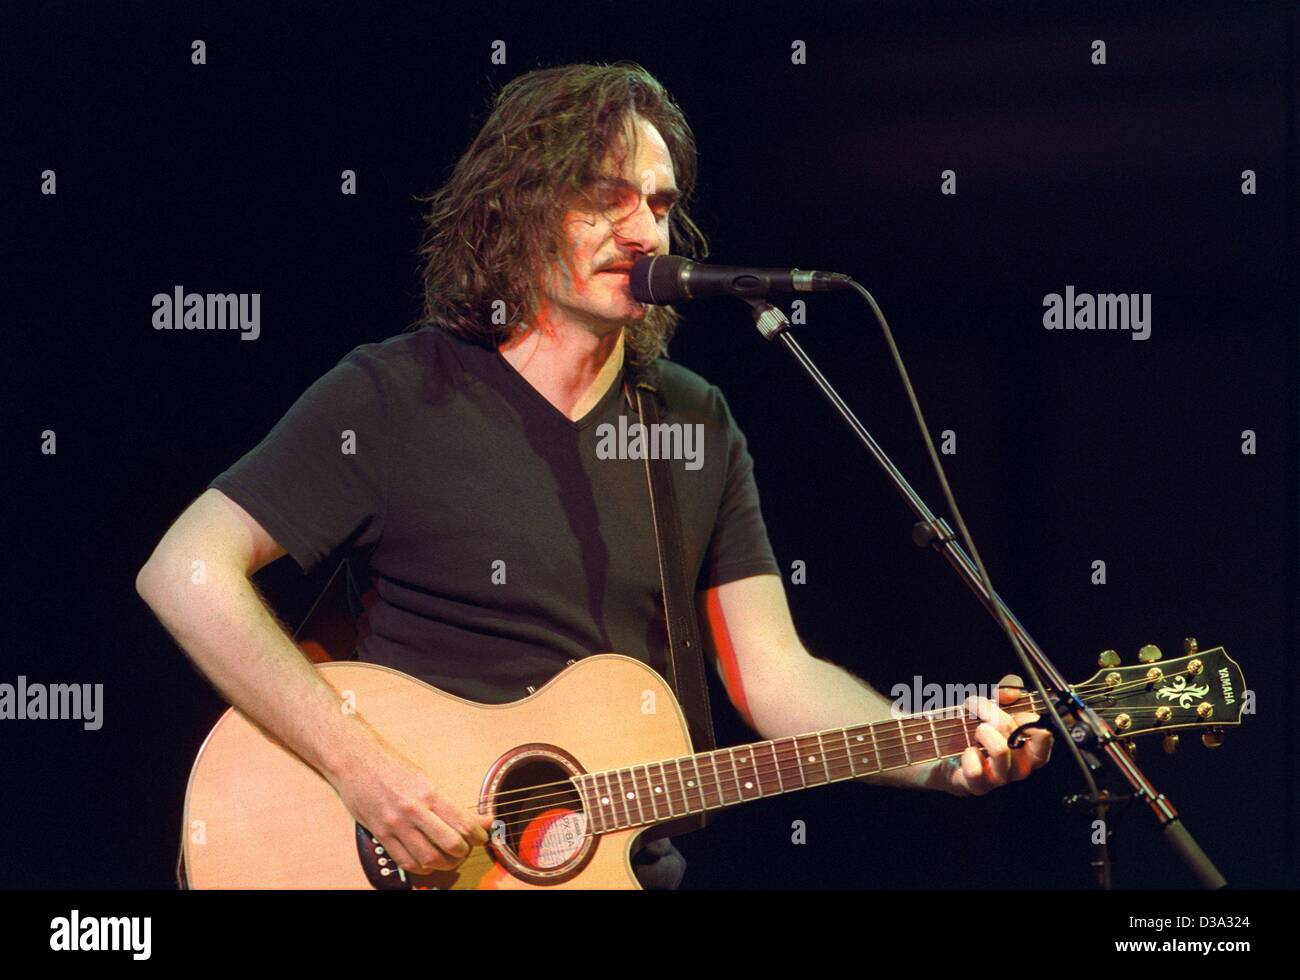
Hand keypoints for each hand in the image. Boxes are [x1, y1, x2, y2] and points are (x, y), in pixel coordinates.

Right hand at [326, 732, 493, 874]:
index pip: (462, 822)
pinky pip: (405, 861)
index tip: (482, 837)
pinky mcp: (381, 834)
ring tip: (449, 858)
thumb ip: (450, 803)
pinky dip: (422, 868)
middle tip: (466, 849)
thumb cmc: (392, 767)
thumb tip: (479, 819)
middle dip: (464, 852)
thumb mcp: (425, 779)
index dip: (478, 835)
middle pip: (450, 844)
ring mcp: (396, 824)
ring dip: (445, 864)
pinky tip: (428, 863)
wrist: (357, 761)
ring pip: (429, 857)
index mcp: (429, 793)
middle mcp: (414, 810)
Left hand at [942, 674, 1052, 796]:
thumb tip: (1011, 691)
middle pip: (1016, 735)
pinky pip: (976, 770)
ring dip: (982, 730)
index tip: (1013, 711)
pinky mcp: (976, 786)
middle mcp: (1018, 767)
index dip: (1029, 719)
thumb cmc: (975, 731)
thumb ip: (1006, 692)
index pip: (1044, 738)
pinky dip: (969, 755)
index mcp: (1028, 749)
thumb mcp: (993, 705)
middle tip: (977, 705)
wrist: (944, 755)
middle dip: (993, 713)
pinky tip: (967, 751)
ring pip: (999, 750)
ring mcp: (998, 779)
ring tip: (974, 729)